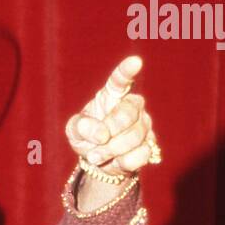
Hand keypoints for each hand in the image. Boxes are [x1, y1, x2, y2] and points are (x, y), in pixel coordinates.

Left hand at [65, 55, 159, 179]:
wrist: (100, 162)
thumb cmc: (88, 138)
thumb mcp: (74, 131)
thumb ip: (80, 126)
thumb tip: (98, 132)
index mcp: (111, 96)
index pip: (120, 80)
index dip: (127, 71)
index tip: (135, 62)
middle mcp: (132, 105)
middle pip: (127, 114)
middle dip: (109, 132)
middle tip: (96, 143)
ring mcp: (144, 124)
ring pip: (134, 136)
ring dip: (111, 150)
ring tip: (97, 155)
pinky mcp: (150, 144)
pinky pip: (141, 154)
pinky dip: (124, 162)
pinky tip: (116, 161)